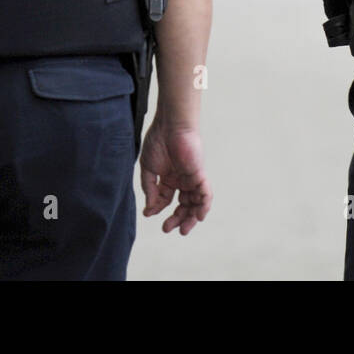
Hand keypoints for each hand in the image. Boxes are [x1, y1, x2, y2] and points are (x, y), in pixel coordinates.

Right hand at [139, 120, 210, 234]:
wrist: (170, 124)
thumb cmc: (158, 140)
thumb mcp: (148, 168)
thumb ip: (149, 189)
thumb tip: (149, 209)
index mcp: (169, 177)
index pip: (165, 199)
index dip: (157, 207)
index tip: (148, 213)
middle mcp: (182, 179)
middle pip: (183, 205)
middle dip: (177, 219)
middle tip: (167, 228)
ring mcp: (191, 177)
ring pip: (195, 203)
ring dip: (190, 217)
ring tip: (182, 229)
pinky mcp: (199, 174)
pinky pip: (205, 193)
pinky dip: (204, 206)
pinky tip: (199, 217)